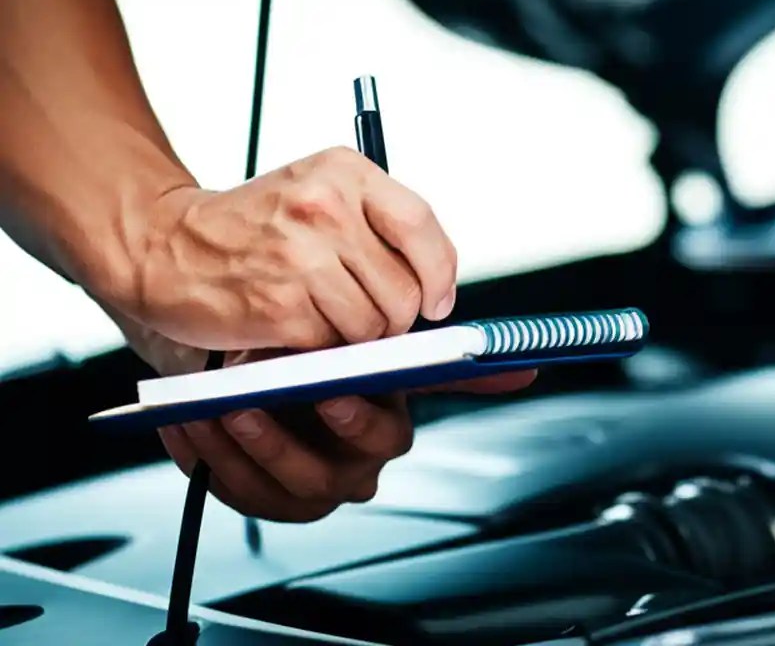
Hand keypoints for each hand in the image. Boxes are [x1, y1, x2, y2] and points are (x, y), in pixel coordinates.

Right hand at [125, 146, 456, 350]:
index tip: (437, 299)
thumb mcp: (317, 195)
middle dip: (395, 316)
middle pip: (404, 288)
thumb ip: (377, 225)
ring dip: (358, 337)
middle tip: (367, 314)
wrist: (164, 243)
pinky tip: (297, 326)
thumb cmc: (250, 227)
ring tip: (325, 317)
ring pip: (375, 324)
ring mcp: (301, 257)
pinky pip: (335, 346)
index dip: (439, 273)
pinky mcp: (280, 306)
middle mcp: (324, 207)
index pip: (420, 225)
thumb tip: (435, 284)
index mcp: (343, 172)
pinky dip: (323, 348)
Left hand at [156, 349, 534, 521]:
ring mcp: (311, 483)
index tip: (331, 391)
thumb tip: (526, 366)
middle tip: (260, 397)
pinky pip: (238, 491)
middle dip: (295, 436)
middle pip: (336, 472)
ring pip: (287, 486)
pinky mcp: (264, 496)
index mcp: (388, 421)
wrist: (236, 348)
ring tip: (218, 404)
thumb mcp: (369, 335)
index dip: (359, 418)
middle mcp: (355, 460)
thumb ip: (439, 352)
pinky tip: (193, 419)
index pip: (389, 432)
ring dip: (249, 446)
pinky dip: (212, 456)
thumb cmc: (305, 340)